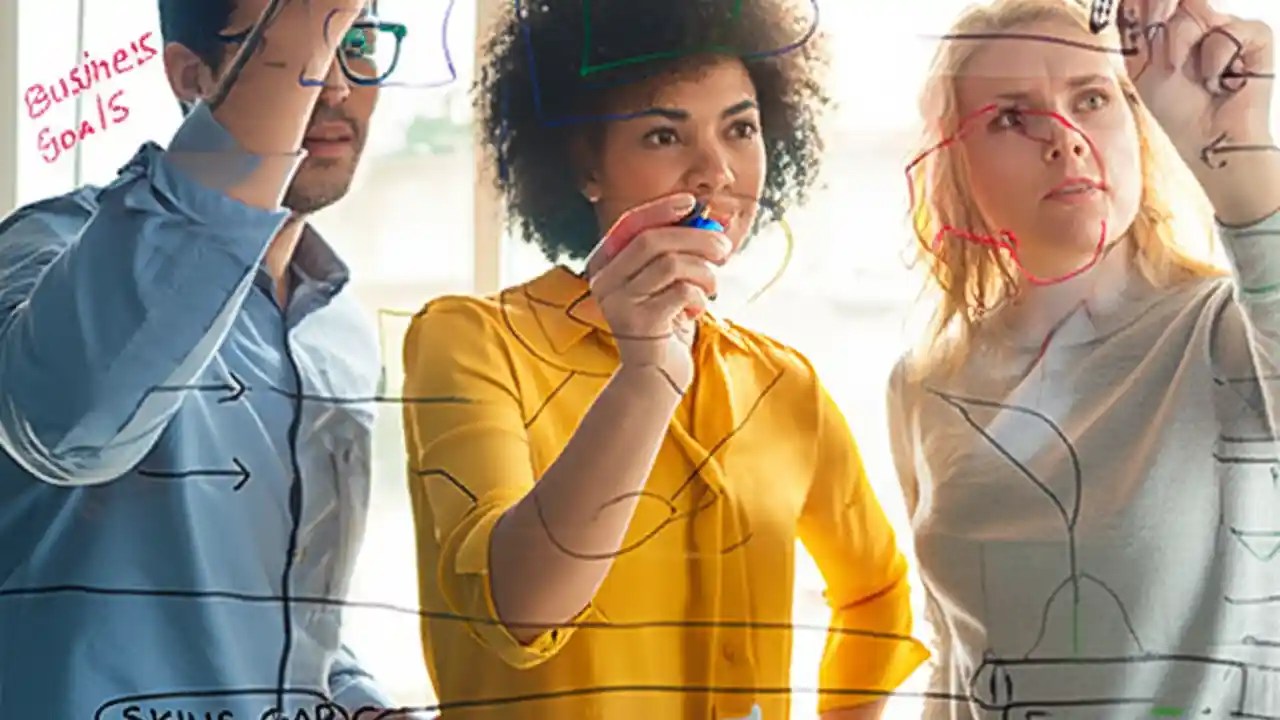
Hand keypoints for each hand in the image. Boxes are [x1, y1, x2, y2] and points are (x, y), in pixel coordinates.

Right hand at [584, 193, 731, 391]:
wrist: (655, 376)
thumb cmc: (665, 321)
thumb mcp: (667, 281)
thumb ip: (678, 249)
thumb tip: (712, 217)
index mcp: (604, 264)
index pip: (630, 225)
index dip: (661, 209)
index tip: (692, 202)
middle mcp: (604, 281)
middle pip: (653, 241)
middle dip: (696, 238)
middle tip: (725, 249)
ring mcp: (618, 303)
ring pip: (672, 264)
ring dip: (704, 272)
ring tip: (712, 287)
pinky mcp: (638, 324)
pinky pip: (681, 292)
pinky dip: (699, 298)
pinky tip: (696, 312)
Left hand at [1121, 0, 1274, 159]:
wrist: (1206, 141)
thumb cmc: (1173, 110)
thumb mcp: (1139, 68)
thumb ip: (1134, 31)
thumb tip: (1128, 1)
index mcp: (1168, 24)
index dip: (1141, 1)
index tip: (1131, 14)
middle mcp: (1198, 19)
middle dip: (1156, 11)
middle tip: (1151, 44)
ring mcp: (1226, 25)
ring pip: (1195, 12)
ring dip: (1180, 46)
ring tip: (1188, 78)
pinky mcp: (1255, 36)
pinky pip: (1228, 32)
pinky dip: (1215, 62)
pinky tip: (1218, 83)